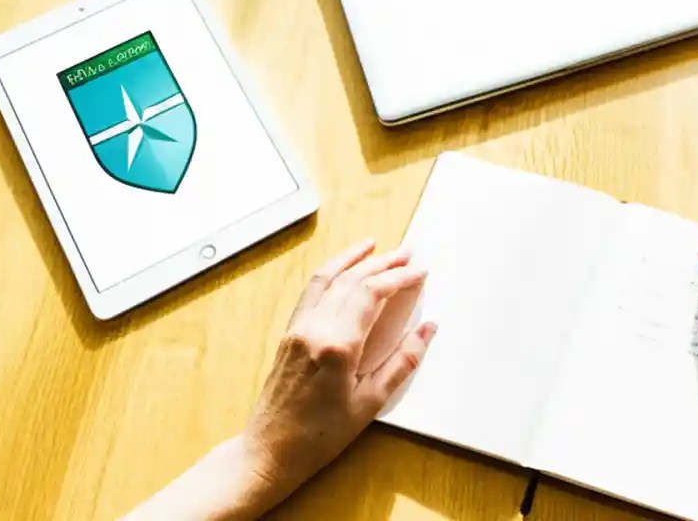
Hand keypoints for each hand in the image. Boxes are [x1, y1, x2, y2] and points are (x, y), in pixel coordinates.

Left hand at [241, 239, 436, 501]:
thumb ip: (402, 362)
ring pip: (329, 279)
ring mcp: (298, 328)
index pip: (372, 294)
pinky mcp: (289, 334)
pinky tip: (342, 267)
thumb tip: (427, 330)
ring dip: (355, 259)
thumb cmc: (319, 435)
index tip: (420, 272)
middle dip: (384, 263)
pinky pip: (311, 292)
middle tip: (409, 254)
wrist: (270, 451)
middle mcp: (314, 329)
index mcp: (337, 345)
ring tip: (376, 246)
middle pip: (352, 280)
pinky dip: (331, 272)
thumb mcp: (371, 402)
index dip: (399, 278)